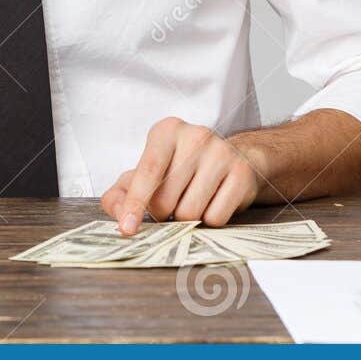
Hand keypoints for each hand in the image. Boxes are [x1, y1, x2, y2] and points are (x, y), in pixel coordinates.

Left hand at [100, 117, 264, 234]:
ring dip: (186, 219)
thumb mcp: (146, 173)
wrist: (232, 159)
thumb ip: (121, 194)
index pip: (148, 172)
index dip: (135, 203)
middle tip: (171, 202)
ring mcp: (222, 153)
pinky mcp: (242, 174)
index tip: (127, 228)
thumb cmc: (180, 168)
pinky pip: (216, 218)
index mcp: (166, 131)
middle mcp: (195, 136)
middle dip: (163, 213)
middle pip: (166, 200)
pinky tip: (212, 201)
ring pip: (190, 213)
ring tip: (192, 199)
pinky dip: (209, 220)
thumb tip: (119, 214)